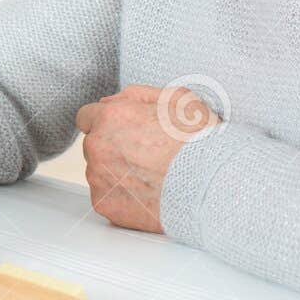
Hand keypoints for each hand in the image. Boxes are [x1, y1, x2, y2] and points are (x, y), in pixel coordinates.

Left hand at [73, 84, 219, 231]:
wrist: (213, 185)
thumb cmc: (199, 141)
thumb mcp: (176, 98)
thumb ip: (135, 95)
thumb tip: (110, 101)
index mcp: (110, 117)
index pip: (87, 116)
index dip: (107, 123)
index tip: (123, 131)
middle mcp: (97, 147)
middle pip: (94, 145)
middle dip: (113, 148)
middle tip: (146, 156)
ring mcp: (99, 178)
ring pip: (99, 172)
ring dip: (117, 172)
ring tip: (152, 176)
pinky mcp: (105, 204)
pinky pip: (107, 197)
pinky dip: (123, 196)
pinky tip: (148, 193)